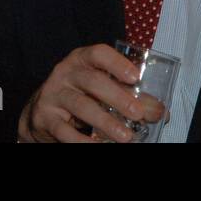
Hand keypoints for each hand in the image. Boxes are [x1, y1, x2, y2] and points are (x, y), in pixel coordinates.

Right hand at [17, 44, 163, 142]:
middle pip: (92, 80)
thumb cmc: (79, 96)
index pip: (98, 53)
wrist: (41, 113)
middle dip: (117, 97)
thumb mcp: (100, 90)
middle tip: (137, 113)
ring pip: (81, 106)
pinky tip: (99, 146)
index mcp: (81, 60)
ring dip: (106, 122)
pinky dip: (83, 141)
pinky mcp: (45, 118)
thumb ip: (129, 97)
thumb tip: (159, 112)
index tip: (135, 77)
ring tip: (126, 136)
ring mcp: (53, 95)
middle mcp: (65, 73)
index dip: (116, 63)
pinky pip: (65, 131)